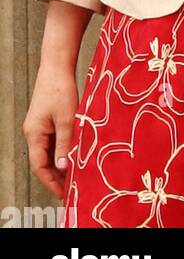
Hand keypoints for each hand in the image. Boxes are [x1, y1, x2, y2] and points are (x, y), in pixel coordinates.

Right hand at [23, 60, 77, 200]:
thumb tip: (64, 168)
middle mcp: (34, 132)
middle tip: (72, 188)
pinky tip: (75, 154)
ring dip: (61, 163)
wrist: (57, 65)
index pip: (40, 166)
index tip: (64, 193)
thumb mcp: (66, 118)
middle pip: (43, 161)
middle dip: (56, 176)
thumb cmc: (61, 89)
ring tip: (75, 175)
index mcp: (34, 134)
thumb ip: (65, 143)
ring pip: (49, 151)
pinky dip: (63, 150)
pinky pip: (54, 141)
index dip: (51, 181)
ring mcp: (40, 126)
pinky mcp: (47, 119)